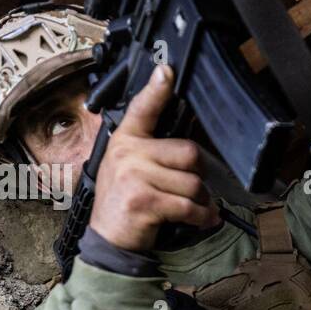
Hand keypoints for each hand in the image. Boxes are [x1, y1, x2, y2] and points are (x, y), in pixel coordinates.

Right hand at [90, 65, 219, 251]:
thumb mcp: (129, 168)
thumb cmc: (125, 202)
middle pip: (190, 153)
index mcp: (125, 141)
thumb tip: (189, 146)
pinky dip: (202, 217)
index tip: (167, 71)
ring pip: (194, 183)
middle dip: (199, 176)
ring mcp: (135, 177)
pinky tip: (200, 219)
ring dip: (202, 201)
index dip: (157, 90)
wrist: (108, 239)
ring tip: (193, 208)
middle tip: (192, 189)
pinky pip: (189, 206)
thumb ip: (151, 151)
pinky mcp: (144, 201)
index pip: (142, 109)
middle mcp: (128, 153)